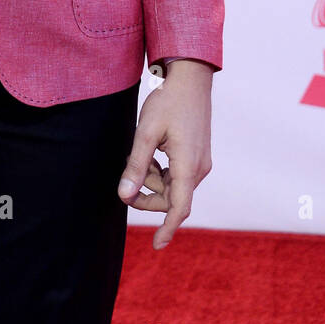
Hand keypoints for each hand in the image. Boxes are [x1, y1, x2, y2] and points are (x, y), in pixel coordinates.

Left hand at [117, 59, 212, 249]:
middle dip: (148, 196)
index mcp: (187, 165)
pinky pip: (179, 175)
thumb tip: (124, 195)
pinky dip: (163, 172)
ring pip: (174, 187)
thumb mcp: (146, 133)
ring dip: (154, 181)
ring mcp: (200, 162)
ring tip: (140, 156)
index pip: (179, 208)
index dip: (167, 228)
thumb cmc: (168, 101)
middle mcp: (198, 168)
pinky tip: (153, 153)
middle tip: (127, 183)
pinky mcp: (198, 155)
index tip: (156, 245)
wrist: (190, 78)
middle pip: (172, 199)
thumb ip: (136, 166)